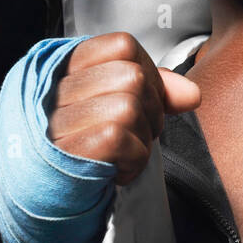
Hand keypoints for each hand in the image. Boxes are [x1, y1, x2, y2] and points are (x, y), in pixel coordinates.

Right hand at [47, 32, 200, 185]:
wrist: (51, 196)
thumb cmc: (89, 144)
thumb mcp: (118, 108)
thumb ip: (155, 91)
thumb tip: (192, 94)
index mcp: (66, 68)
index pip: (123, 46)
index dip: (149, 72)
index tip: (145, 99)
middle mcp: (55, 89)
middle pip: (132, 76)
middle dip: (152, 110)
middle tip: (137, 133)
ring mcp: (56, 120)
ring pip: (128, 107)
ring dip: (142, 138)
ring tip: (126, 152)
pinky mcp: (66, 150)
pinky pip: (119, 139)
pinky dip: (133, 160)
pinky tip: (119, 169)